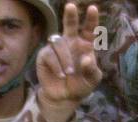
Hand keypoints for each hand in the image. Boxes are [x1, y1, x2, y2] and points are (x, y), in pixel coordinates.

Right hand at [35, 3, 102, 121]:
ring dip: (65, 58)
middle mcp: (70, 42)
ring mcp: (57, 48)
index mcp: (84, 45)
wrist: (65, 98)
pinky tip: (61, 75)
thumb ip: (92, 69)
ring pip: (59, 43)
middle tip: (71, 6)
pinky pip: (50, 55)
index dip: (91, 19)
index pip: (88, 30)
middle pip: (70, 25)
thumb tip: (87, 58)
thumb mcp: (92, 80)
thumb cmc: (81, 85)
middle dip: (70, 15)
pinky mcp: (45, 55)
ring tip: (69, 73)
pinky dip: (56, 66)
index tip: (93, 8)